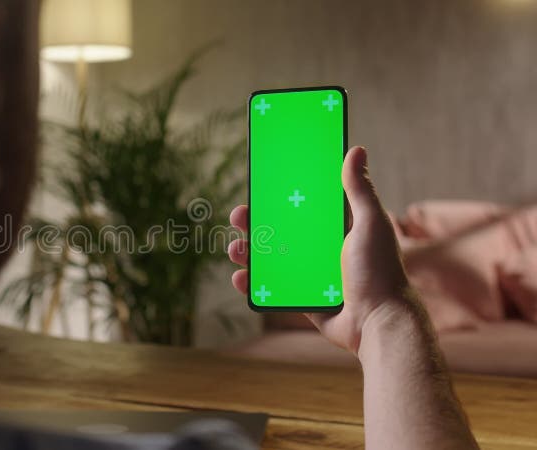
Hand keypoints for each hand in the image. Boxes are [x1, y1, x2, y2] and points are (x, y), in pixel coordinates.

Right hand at [228, 146, 420, 354]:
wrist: (378, 324)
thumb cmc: (380, 272)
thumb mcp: (370, 224)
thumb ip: (359, 190)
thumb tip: (356, 150)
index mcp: (339, 226)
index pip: (306, 203)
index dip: (283, 192)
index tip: (262, 181)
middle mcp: (322, 247)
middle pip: (282, 228)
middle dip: (257, 221)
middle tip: (240, 215)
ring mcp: (310, 273)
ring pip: (272, 256)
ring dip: (249, 250)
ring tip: (236, 248)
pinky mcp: (302, 297)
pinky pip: (272, 286)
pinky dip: (253, 281)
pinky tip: (240, 276)